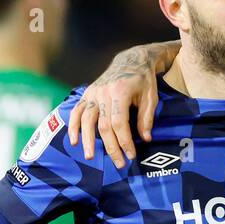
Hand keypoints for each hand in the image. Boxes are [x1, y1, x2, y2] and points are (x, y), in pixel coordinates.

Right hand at [67, 42, 176, 169]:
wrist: (130, 60)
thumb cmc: (143, 80)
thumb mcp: (151, 97)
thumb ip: (146, 118)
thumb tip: (145, 139)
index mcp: (120, 91)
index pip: (119, 123)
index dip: (124, 141)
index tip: (131, 155)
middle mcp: (103, 92)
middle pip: (103, 125)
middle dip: (111, 146)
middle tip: (118, 163)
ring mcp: (93, 93)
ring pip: (86, 120)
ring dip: (87, 140)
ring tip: (90, 157)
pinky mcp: (87, 94)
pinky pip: (77, 111)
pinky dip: (73, 126)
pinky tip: (74, 141)